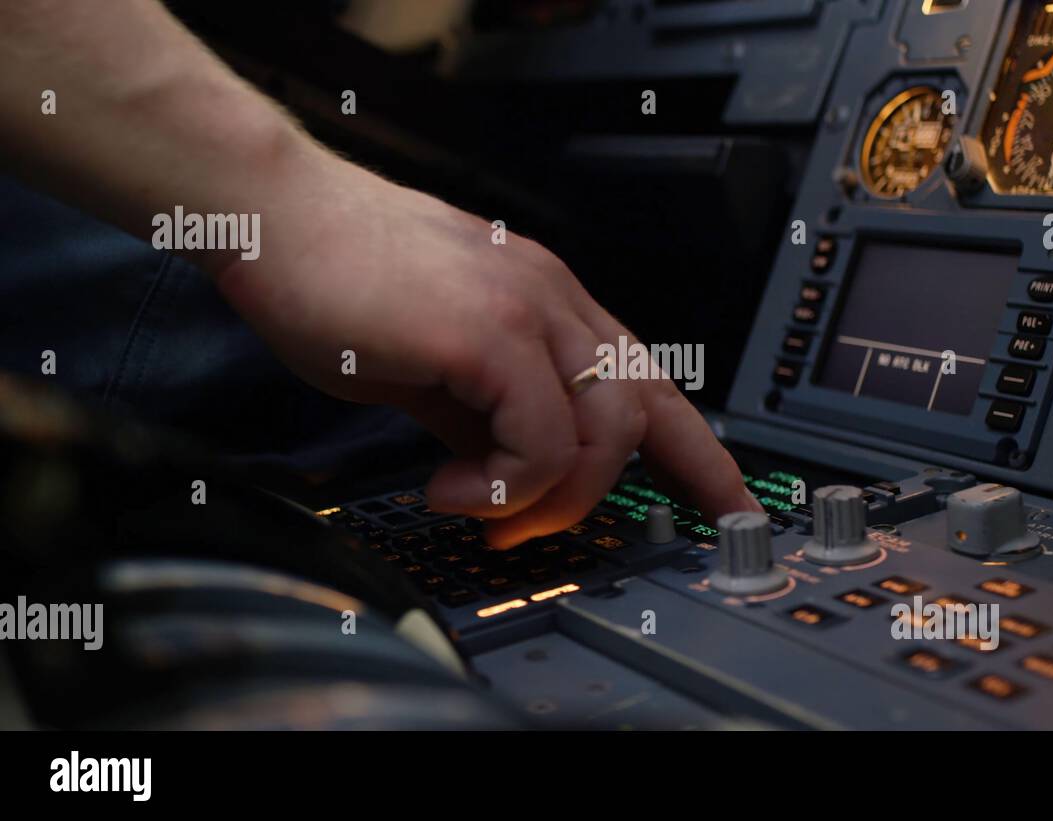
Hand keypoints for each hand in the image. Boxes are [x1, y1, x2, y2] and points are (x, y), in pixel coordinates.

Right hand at [212, 149, 761, 546]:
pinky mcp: (490, 331)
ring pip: (607, 434)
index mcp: (550, 304)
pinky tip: (445, 486)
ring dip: (552, 497)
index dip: (699, 453)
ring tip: (480, 508)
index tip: (725, 506)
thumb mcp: (432, 363)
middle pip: (647, 412)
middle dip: (614, 493)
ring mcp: (530, 309)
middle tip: (531, 529)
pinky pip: (541, 440)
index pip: (650, 383)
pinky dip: (502, 485)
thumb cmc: (339, 277)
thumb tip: (503, 473)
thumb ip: (481, 413)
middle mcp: (556, 299)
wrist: (274, 215)